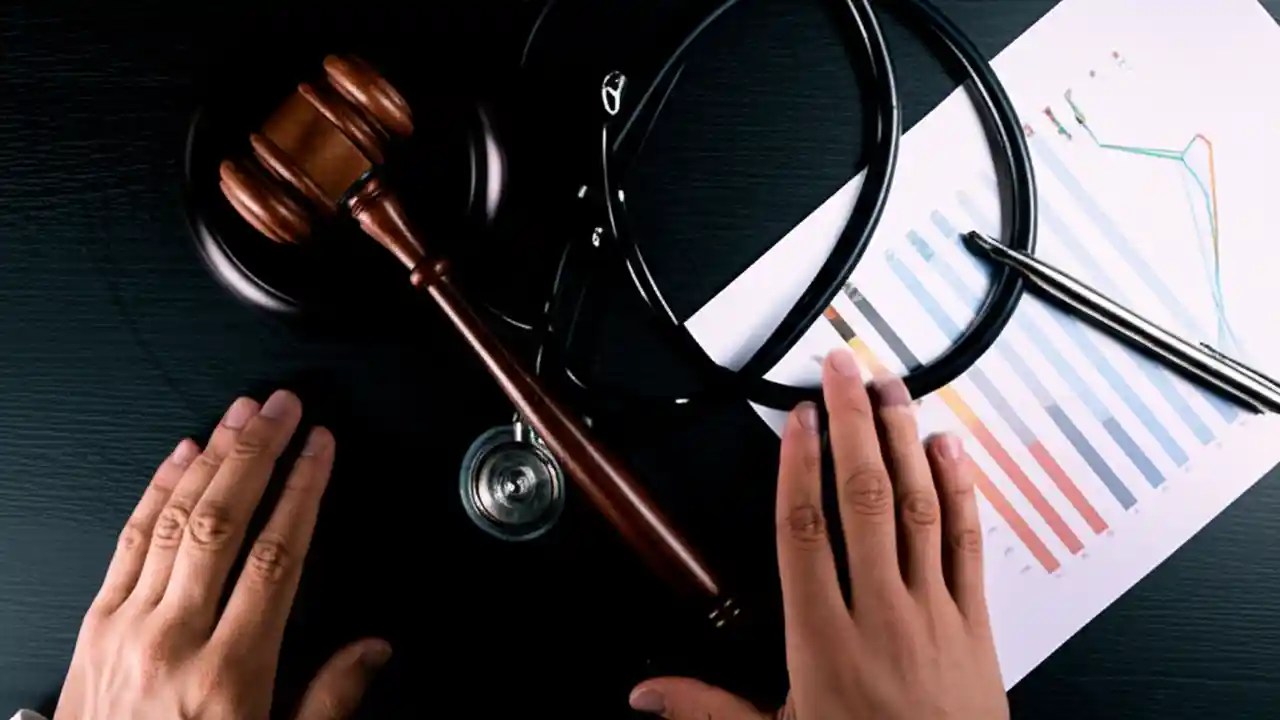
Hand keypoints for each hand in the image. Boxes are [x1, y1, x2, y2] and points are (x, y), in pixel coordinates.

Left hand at [55, 391, 389, 719]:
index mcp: (232, 672)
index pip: (276, 557)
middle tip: (283, 406)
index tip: (321, 448)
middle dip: (258, 453)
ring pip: (176, 522)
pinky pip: (128, 542)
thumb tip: (375, 648)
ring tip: (242, 414)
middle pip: (223, 523)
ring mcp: (128, 626)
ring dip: (213, 459)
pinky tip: (180, 455)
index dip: (303, 492)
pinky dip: (155, 491)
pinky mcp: (94, 625)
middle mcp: (176, 639)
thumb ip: (329, 699)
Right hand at [630, 348, 1007, 718]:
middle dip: (853, 425)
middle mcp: (881, 616)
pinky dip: (960, 490)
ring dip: (903, 441)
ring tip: (892, 388)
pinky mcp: (975, 622)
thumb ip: (708, 710)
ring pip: (917, 508)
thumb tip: (648, 695)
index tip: (797, 418)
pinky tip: (949, 448)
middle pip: (863, 500)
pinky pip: (968, 543)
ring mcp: (933, 614)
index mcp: (824, 642)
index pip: (805, 533)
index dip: (798, 468)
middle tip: (843, 369)